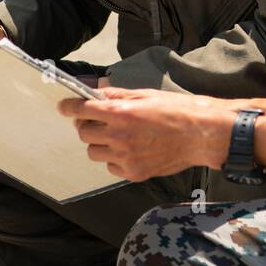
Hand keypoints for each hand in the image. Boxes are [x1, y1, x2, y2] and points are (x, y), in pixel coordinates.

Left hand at [58, 87, 237, 180]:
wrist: (201, 135)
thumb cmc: (177, 111)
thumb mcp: (145, 95)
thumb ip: (117, 96)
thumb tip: (96, 93)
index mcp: (121, 113)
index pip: (82, 109)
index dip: (69, 107)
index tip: (64, 107)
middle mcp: (119, 137)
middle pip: (84, 133)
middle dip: (87, 124)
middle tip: (99, 120)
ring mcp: (126, 157)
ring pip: (94, 152)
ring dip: (99, 143)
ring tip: (117, 136)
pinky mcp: (134, 173)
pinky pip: (110, 166)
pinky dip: (114, 158)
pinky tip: (129, 149)